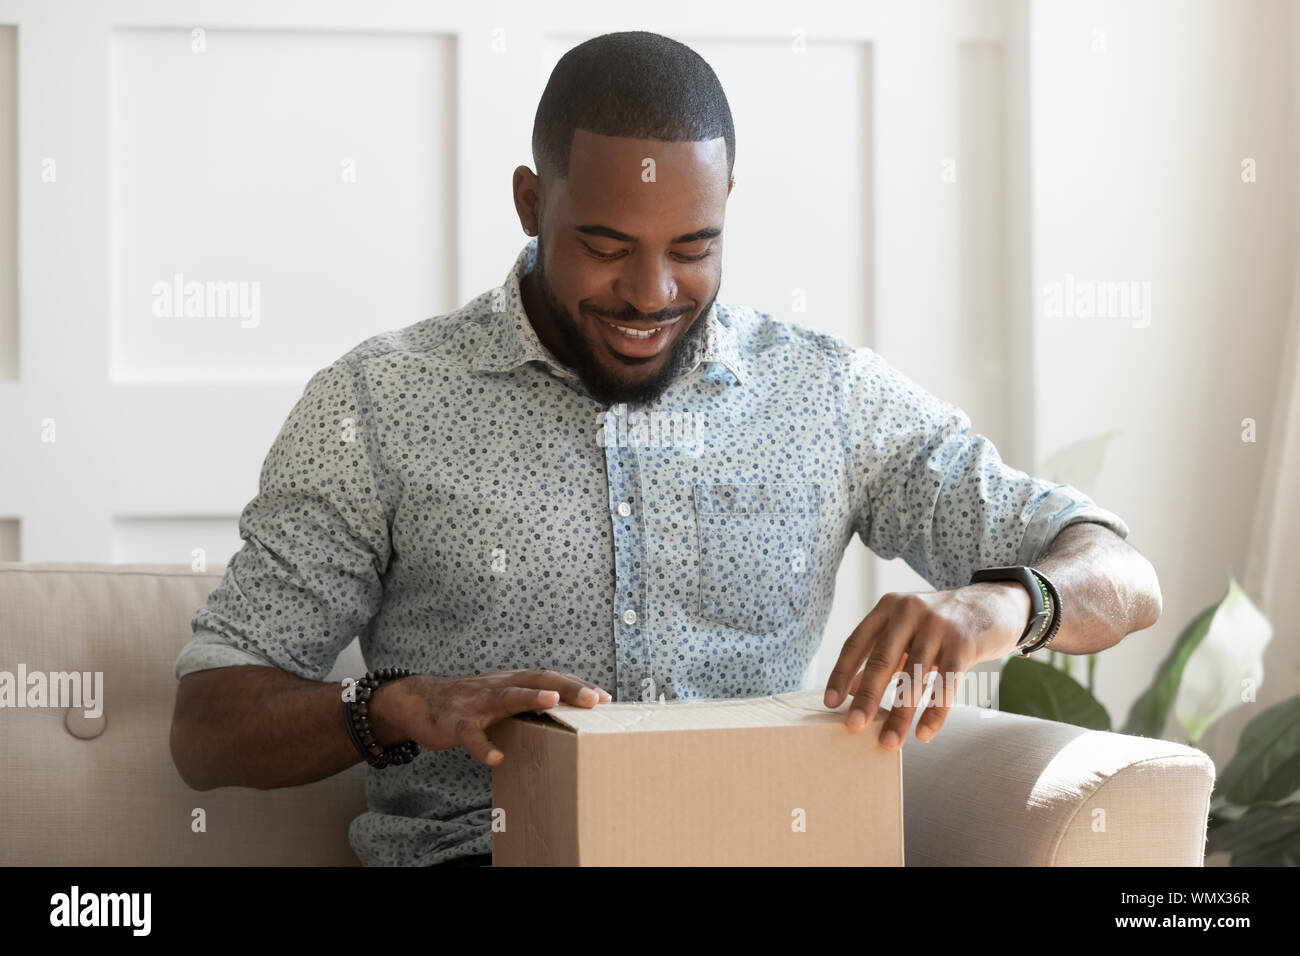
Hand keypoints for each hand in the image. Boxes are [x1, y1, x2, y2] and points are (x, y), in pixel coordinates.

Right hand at [369, 669, 611, 766]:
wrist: (417, 701)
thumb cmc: (468, 703)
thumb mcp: (500, 700)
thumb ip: (527, 707)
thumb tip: (563, 719)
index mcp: (511, 682)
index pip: (550, 678)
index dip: (577, 685)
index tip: (606, 697)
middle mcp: (497, 686)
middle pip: (536, 681)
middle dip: (566, 688)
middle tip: (594, 698)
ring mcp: (475, 703)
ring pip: (505, 697)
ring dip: (529, 698)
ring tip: (552, 702)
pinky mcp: (454, 722)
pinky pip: (469, 735)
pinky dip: (482, 746)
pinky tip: (495, 758)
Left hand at [822, 582, 1029, 749]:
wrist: (995, 604)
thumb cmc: (943, 623)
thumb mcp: (908, 630)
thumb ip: (882, 655)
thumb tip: (853, 689)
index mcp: (889, 608)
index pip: (856, 643)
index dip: (841, 674)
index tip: (830, 703)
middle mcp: (909, 612)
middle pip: (881, 660)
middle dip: (867, 698)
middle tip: (853, 726)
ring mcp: (938, 626)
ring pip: (913, 678)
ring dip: (900, 714)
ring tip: (889, 742)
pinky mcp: (964, 644)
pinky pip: (945, 684)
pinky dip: (934, 712)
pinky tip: (924, 733)